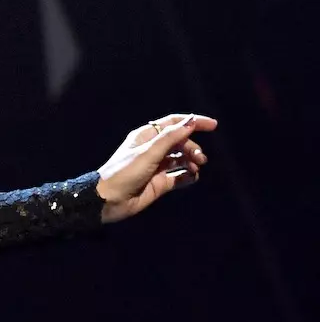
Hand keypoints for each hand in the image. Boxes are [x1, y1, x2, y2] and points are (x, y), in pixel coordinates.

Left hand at [96, 113, 216, 222]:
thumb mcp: (148, 152)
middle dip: (192, 147)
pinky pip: (180, 176)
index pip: (173, 124)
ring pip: (182, 159)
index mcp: (146, 136)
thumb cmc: (125, 172)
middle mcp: (152, 149)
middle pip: (180, 142)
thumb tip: (191, 121)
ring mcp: (157, 167)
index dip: (192, 122)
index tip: (213, 125)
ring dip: (192, 160)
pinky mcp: (160, 183)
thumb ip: (170, 137)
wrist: (108, 200)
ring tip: (196, 166)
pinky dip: (189, 175)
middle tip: (200, 157)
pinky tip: (192, 176)